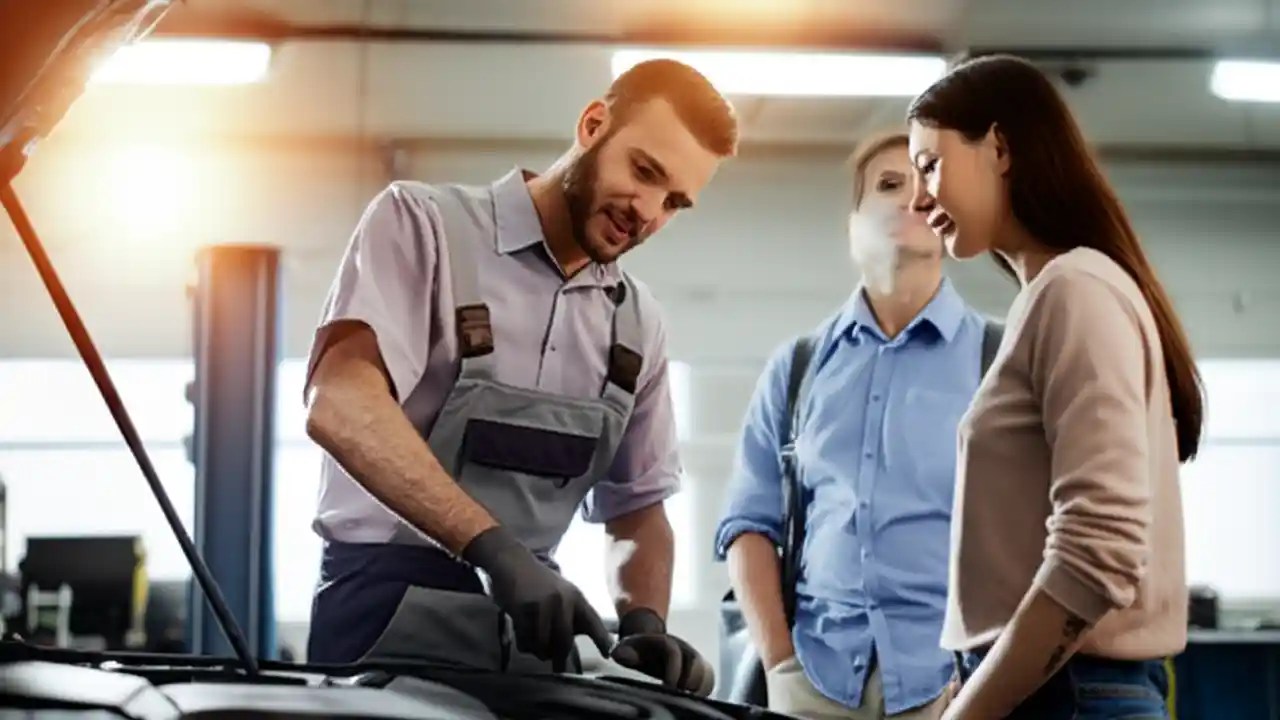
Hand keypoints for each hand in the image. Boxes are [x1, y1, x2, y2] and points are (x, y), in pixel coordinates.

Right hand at [462, 526, 612, 670]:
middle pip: (565, 640)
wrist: (513, 562)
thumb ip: (572, 615)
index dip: (601, 639)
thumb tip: (577, 642)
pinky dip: (524, 642)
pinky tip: (522, 631)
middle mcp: (562, 601)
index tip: (608, 655)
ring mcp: (542, 605)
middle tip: (557, 665)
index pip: (593, 621)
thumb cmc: (539, 581)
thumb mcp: (562, 594)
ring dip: (538, 650)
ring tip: (534, 641)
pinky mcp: (522, 610)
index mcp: (576, 597)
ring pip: (543, 644)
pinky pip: (525, 640)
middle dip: (559, 656)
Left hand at [609, 608, 714, 695]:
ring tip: (685, 702)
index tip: (666, 688)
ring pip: (707, 674)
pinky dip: (703, 692)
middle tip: (675, 698)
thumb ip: (623, 652)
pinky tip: (691, 702)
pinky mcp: (700, 670)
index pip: (673, 653)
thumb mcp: (626, 648)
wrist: (651, 642)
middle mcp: (684, 649)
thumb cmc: (636, 650)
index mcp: (666, 642)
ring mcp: (694, 659)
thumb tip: (619, 655)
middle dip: (687, 683)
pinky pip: (710, 681)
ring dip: (698, 689)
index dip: (672, 671)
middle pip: (696, 664)